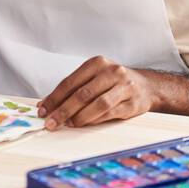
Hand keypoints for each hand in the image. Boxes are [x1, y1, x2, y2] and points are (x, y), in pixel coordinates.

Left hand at [37, 56, 154, 129]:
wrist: (146, 86)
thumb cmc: (113, 82)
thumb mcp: (94, 78)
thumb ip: (73, 89)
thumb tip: (47, 105)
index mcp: (97, 63)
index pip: (70, 82)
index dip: (54, 98)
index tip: (43, 110)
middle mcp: (111, 72)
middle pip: (82, 94)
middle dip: (63, 110)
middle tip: (50, 122)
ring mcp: (124, 87)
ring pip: (97, 104)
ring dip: (79, 117)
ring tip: (67, 124)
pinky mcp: (132, 103)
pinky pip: (110, 113)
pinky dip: (94, 120)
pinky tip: (84, 124)